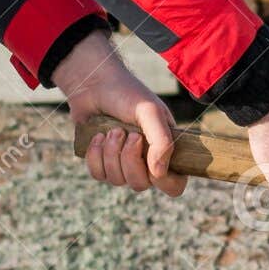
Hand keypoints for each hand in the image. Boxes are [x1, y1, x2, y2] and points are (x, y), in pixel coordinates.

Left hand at [57, 31, 186, 196]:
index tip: (152, 160)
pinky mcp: (102, 162)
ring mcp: (123, 165)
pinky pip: (98, 175)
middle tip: (127, 133)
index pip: (173, 186)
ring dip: (111, 153)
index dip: (164, 181)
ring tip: (112, 130)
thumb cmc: (129, 94)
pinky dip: (95, 155)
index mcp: (167, 153)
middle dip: (129, 159)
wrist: (95, 84)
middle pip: (140, 184)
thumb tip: (159, 174)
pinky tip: (98, 137)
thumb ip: (162, 142)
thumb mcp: (151, 113)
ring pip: (117, 180)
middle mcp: (147, 163)